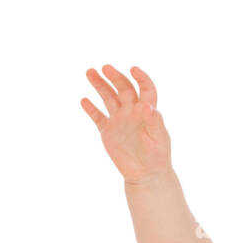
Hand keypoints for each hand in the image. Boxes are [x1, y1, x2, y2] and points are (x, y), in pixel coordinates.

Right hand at [81, 64, 172, 184]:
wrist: (146, 175)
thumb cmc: (157, 156)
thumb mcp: (158, 138)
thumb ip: (154, 120)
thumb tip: (146, 105)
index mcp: (146, 111)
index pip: (145, 89)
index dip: (141, 78)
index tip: (134, 69)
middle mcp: (132, 111)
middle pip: (123, 88)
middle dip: (115, 77)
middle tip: (105, 67)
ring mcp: (119, 120)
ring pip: (108, 98)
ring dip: (99, 85)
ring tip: (90, 72)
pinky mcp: (108, 132)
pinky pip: (98, 117)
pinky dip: (91, 109)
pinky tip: (84, 100)